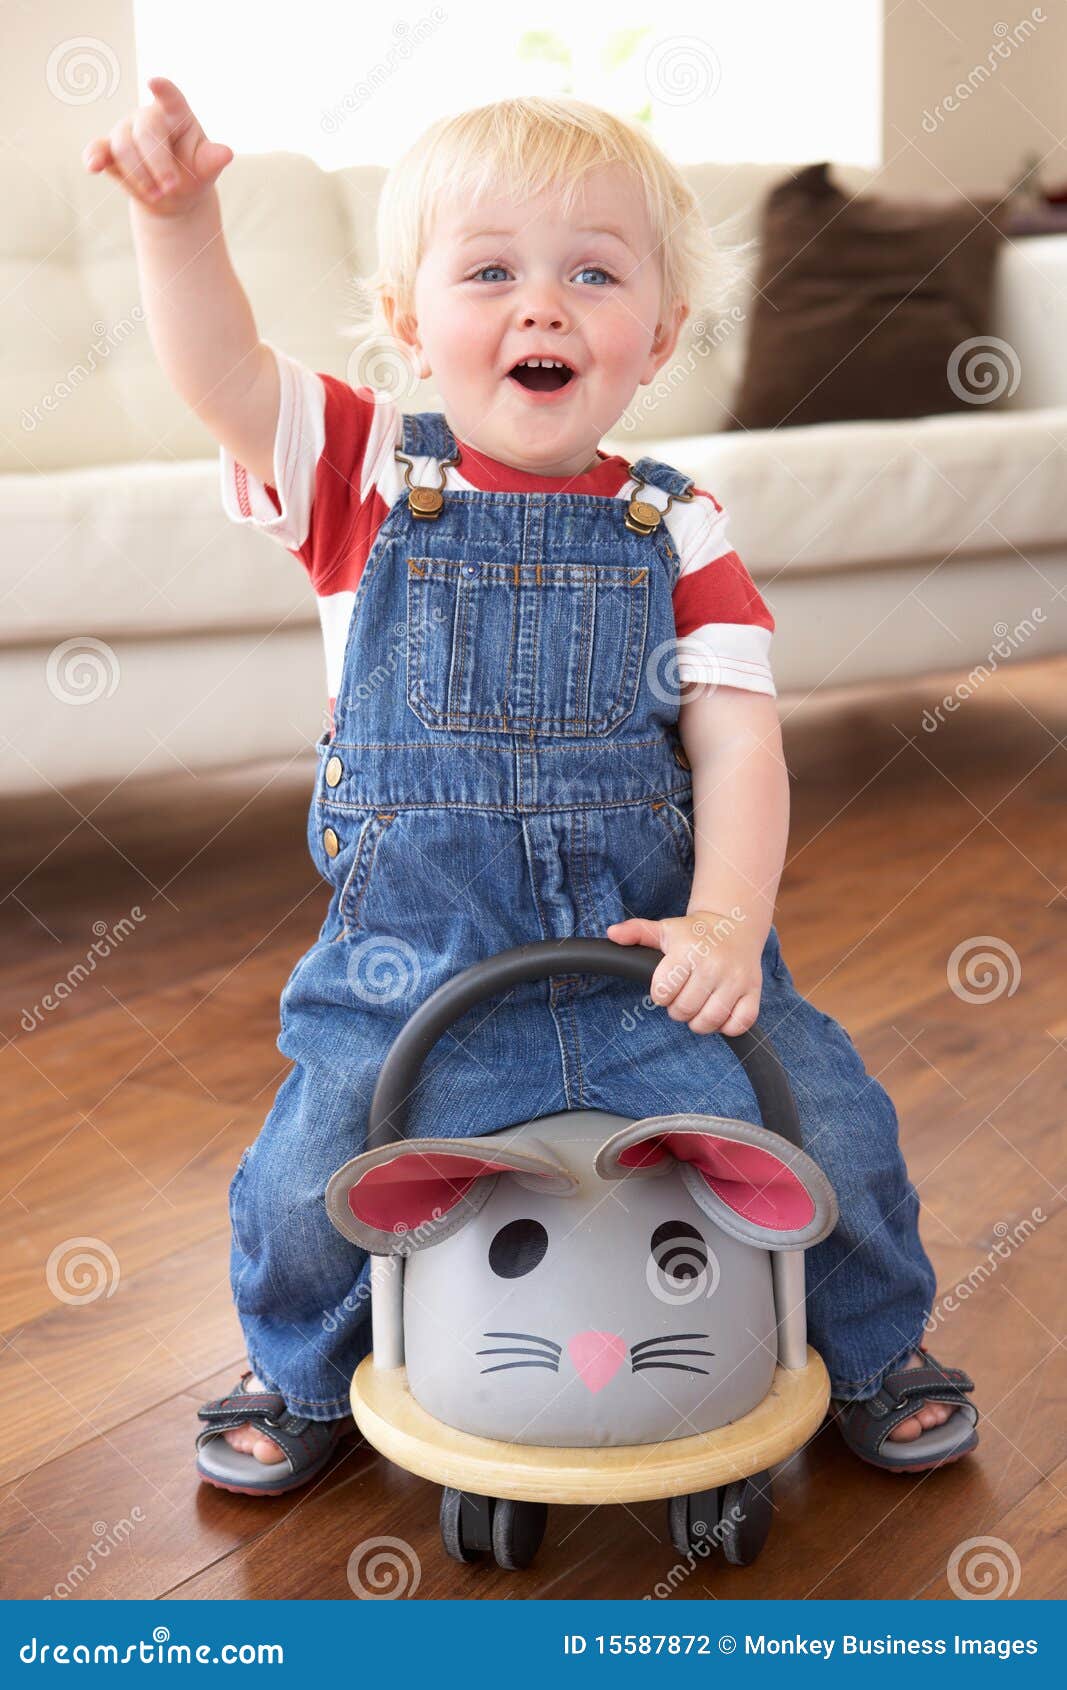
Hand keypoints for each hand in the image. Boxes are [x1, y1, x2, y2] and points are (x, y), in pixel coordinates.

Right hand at [81, 77, 232, 216]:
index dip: (164, 91)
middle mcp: (148, 117)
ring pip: (123, 145)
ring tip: (155, 196)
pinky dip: (94, 157)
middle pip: (146, 132)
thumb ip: (212, 160)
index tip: (155, 82)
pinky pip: (98, 149)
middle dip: (157, 162)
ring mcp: (126, 131)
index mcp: (176, 114)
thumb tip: (226, 154)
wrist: (171, 195)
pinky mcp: (109, 149)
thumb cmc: (192, 173)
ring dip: (138, 173)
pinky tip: (94, 167)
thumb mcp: (206, 169)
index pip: (172, 98)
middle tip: (170, 187)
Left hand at [605, 911, 763, 1035]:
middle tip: (683, 996)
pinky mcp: (753, 992)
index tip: (667, 985)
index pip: (662, 992)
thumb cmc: (693, 933)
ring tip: (699, 1006)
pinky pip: (738, 1025)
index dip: (661, 994)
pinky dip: (726, 1026)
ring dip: (699, 1022)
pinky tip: (720, 1012)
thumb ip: (636, 932)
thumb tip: (612, 934)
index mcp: (688, 950)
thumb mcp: (663, 929)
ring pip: (709, 1022)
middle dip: (678, 1009)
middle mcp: (713, 965)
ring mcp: (736, 979)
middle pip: (684, 1010)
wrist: (735, 925)